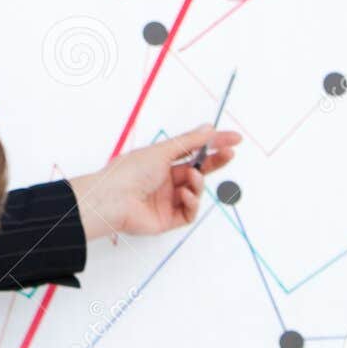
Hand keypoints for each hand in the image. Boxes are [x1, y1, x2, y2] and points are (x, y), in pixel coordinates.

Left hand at [68, 126, 240, 241]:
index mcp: (160, 163)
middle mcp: (164, 182)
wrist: (113, 199)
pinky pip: (189, 212)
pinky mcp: (167, 219)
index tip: (234, 139)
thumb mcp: (162, 151)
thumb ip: (189, 142)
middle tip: (230, 153)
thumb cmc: (129, 172)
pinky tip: (183, 194)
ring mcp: (166, 201)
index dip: (213, 146)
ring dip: (198, 184)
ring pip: (195, 192)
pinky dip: (191, 201)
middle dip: (214, 163)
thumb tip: (208, 128)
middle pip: (197, 172)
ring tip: (192, 178)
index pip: (192, 152)